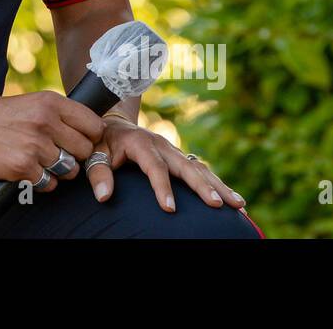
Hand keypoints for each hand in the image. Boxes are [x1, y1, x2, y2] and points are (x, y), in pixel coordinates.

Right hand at [0, 91, 103, 192]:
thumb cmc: (0, 115)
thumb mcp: (32, 103)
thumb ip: (60, 114)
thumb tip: (92, 131)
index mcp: (50, 102)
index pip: (94, 125)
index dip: (91, 137)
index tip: (82, 141)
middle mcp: (45, 122)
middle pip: (85, 150)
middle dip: (76, 156)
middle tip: (59, 153)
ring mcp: (34, 145)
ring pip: (69, 170)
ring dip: (59, 171)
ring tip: (40, 160)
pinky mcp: (23, 167)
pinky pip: (49, 183)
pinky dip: (42, 181)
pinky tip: (28, 169)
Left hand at [83, 115, 245, 212]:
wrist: (112, 122)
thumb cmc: (102, 141)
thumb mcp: (94, 152)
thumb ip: (98, 172)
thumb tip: (104, 196)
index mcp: (140, 142)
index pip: (154, 166)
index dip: (162, 187)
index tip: (169, 208)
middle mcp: (161, 145)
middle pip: (186, 166)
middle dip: (202, 186)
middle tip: (216, 204)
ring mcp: (173, 150)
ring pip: (199, 168)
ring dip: (218, 186)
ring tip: (238, 204)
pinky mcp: (179, 157)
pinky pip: (200, 170)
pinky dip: (217, 184)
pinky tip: (232, 200)